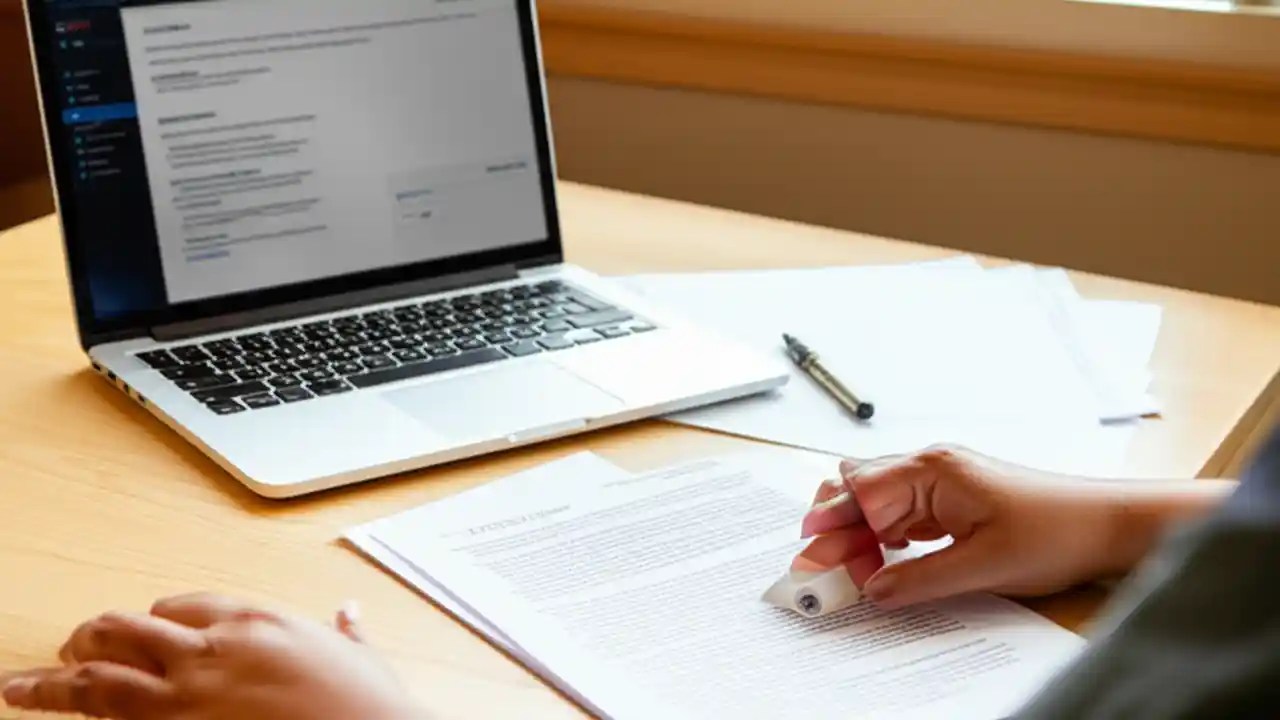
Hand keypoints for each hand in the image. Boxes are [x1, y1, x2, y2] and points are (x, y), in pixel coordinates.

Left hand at [1, 593, 424, 719]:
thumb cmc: (365, 705)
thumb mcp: (360, 659)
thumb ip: (347, 633)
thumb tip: (351, 614)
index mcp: (253, 621)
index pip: (179, 605)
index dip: (156, 618)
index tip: (147, 627)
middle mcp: (210, 650)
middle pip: (125, 629)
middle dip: (91, 637)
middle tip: (68, 647)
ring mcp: (186, 697)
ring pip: (99, 676)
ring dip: (54, 680)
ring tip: (21, 686)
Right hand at [796, 445, 1229, 608]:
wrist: (1106, 525)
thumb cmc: (1055, 532)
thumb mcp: (983, 566)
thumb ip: (920, 579)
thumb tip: (871, 591)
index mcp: (932, 470)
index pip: (859, 493)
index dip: (833, 528)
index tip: (814, 561)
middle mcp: (928, 469)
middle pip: (856, 490)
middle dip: (833, 528)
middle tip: (815, 568)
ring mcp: (938, 485)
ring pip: (874, 504)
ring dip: (855, 535)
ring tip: (841, 572)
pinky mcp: (949, 503)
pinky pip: (899, 517)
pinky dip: (879, 540)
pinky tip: (877, 564)